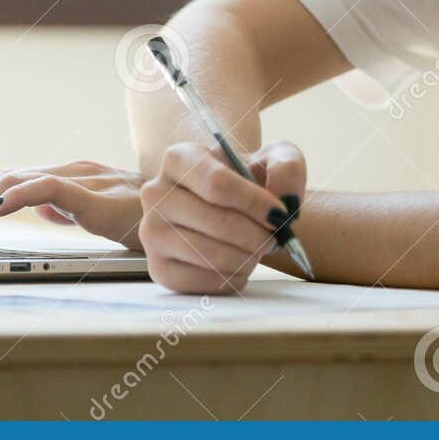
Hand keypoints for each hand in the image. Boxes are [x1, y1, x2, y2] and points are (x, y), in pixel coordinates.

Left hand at [0, 160, 144, 250]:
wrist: (196, 213)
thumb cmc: (153, 216)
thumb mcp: (103, 214)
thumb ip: (72, 208)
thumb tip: (40, 209)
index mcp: (73, 177)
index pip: (13, 182)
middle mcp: (74, 171)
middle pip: (7, 180)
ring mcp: (86, 180)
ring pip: (19, 181)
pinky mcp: (98, 196)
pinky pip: (51, 189)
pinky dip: (18, 195)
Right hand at [139, 139, 306, 293]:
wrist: (230, 209)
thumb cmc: (250, 181)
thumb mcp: (275, 159)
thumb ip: (287, 168)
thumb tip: (283, 199)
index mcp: (179, 158)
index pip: (218, 184)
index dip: (255, 203)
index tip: (280, 214)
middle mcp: (155, 192)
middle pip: (217, 221)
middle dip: (257, 235)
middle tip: (275, 239)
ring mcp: (151, 233)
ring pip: (210, 254)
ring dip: (247, 257)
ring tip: (258, 249)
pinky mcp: (158, 268)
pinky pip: (201, 282)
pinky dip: (231, 278)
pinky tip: (240, 264)